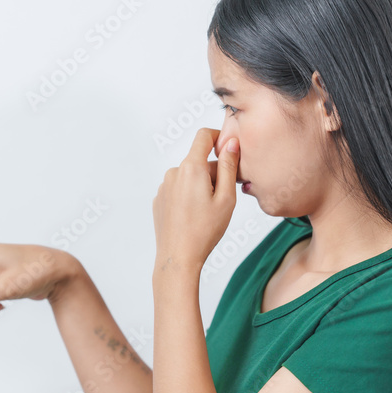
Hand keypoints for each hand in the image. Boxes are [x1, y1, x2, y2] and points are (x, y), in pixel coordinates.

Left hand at [152, 128, 239, 272]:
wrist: (178, 257)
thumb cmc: (205, 231)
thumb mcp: (226, 198)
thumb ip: (229, 166)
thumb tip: (231, 143)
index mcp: (191, 168)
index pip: (204, 136)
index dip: (219, 137)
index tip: (229, 150)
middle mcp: (174, 172)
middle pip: (198, 160)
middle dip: (214, 172)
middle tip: (224, 198)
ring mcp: (164, 186)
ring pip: (189, 176)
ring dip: (201, 184)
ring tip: (208, 211)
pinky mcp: (160, 199)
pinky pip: (178, 188)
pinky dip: (189, 195)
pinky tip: (194, 216)